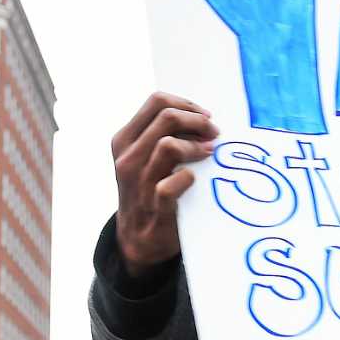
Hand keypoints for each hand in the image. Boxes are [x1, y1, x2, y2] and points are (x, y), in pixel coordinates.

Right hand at [112, 92, 217, 275]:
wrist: (140, 238)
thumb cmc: (150, 190)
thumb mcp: (144, 157)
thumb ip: (161, 134)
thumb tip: (201, 115)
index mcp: (124, 139)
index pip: (157, 101)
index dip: (187, 104)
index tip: (205, 117)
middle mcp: (127, 157)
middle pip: (166, 117)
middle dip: (198, 121)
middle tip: (214, 133)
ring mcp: (137, 183)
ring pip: (168, 145)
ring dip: (196, 146)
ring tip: (209, 153)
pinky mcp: (153, 207)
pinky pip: (170, 186)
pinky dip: (186, 178)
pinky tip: (193, 179)